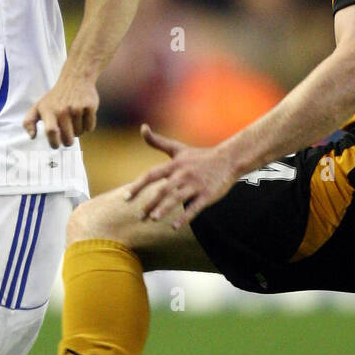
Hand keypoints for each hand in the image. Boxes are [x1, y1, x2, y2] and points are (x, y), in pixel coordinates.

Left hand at [24, 72, 98, 148]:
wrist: (75, 78)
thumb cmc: (55, 97)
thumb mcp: (39, 105)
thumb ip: (29, 121)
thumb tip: (32, 137)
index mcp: (48, 110)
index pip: (51, 132)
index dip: (54, 143)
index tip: (56, 145)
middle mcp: (62, 109)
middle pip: (67, 138)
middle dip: (68, 142)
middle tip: (67, 137)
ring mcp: (77, 108)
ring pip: (79, 133)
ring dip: (77, 131)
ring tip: (74, 119)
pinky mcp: (89, 106)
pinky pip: (89, 127)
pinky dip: (87, 126)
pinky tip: (83, 115)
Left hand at [124, 124, 238, 227]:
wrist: (228, 159)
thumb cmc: (200, 156)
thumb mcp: (178, 148)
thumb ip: (158, 141)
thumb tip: (142, 127)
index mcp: (174, 165)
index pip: (152, 175)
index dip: (138, 186)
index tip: (126, 197)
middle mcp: (183, 174)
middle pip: (163, 189)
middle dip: (151, 203)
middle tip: (139, 215)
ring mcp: (196, 185)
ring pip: (177, 198)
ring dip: (165, 209)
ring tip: (153, 219)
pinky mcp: (207, 194)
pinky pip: (194, 208)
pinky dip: (185, 217)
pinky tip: (174, 227)